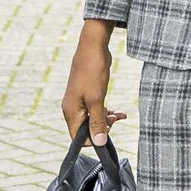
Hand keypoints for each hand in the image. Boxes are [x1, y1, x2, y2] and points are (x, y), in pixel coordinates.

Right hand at [62, 19, 125, 143]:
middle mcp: (72, 109)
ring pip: (92, 119)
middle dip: (102, 129)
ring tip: (119, 116)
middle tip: (115, 121)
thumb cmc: (92, 72)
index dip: (94, 139)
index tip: (109, 131)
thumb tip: (98, 143)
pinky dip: (106, 111)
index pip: (78, 138)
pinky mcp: (87, 95)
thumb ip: (97, 122)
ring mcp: (79, 101)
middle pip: (85, 129)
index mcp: (71, 112)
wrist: (93, 47)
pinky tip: (119, 112)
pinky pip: (95, 109)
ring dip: (106, 120)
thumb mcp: (97, 100)